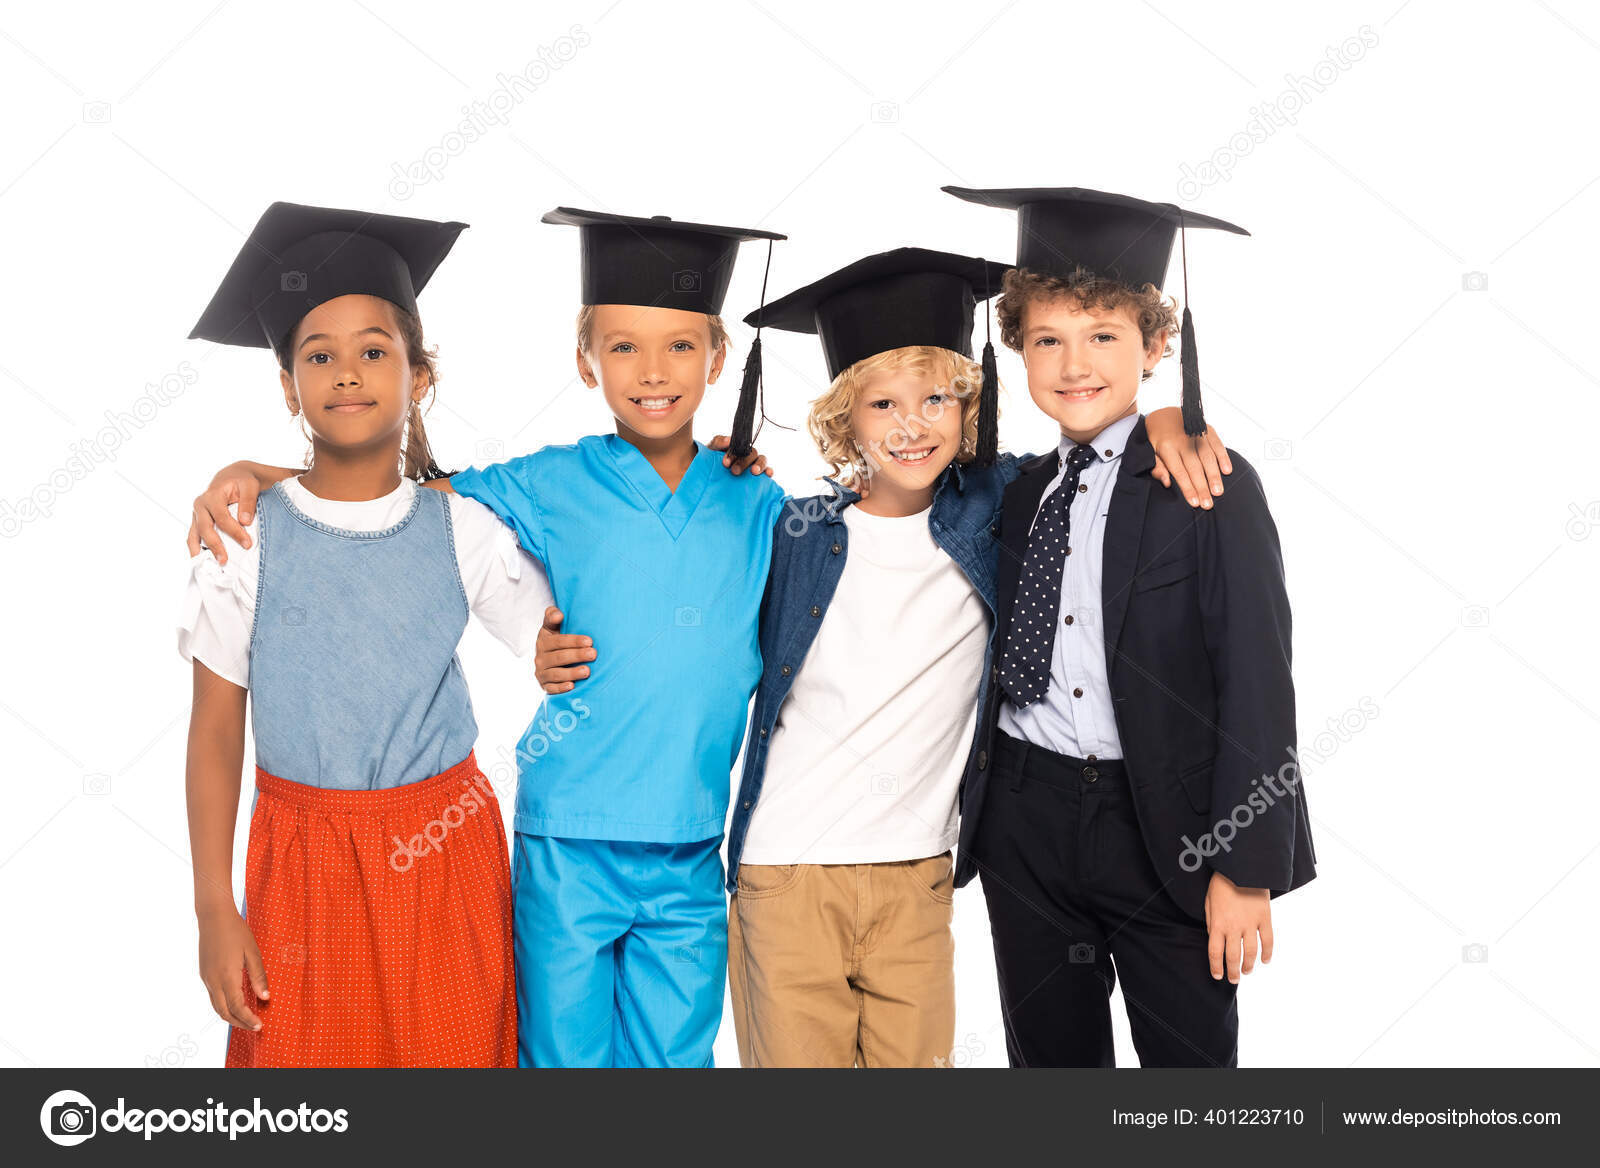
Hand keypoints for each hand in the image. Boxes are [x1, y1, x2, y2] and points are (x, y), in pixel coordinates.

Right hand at [187, 462, 264, 563]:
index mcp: (213, 495)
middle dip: (215, 545)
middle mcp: (201, 505)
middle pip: (205, 528)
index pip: (222, 518)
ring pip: (194, 534)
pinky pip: (193, 537)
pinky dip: (196, 549)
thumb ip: (248, 501)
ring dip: (200, 551)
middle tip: (225, 560)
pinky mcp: (197, 521)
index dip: (235, 532)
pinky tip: (202, 562)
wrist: (232, 477)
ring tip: (208, 565)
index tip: (247, 544)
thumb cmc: (242, 481)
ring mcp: (197, 514)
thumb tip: (245, 521)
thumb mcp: (250, 485)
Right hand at [198, 905, 268, 1029]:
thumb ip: (258, 976)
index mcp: (227, 976)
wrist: (213, 917)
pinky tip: (235, 1002)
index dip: (248, 1019)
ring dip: (230, 1016)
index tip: (259, 1026)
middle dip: (238, 1023)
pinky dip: (223, 1005)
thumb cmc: (236, 931)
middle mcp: (213, 981)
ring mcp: (206, 978)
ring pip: (216, 1006)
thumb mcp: (252, 952)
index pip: (236, 1007)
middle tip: (254, 1027)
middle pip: (223, 1012)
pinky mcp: (204, 973)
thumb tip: (265, 997)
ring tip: (245, 1019)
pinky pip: (213, 996)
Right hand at [533, 606, 595, 694]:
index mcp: (543, 641)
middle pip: (559, 657)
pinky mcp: (545, 686)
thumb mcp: (552, 627)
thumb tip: (558, 614)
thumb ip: (552, 617)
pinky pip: (552, 689)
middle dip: (577, 655)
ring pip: (556, 674)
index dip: (573, 641)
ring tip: (587, 671)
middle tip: (593, 654)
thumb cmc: (557, 641)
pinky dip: (561, 688)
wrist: (549, 663)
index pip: (558, 641)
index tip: (590, 641)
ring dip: (572, 673)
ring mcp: (542, 673)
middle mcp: (540, 657)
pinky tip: (572, 686)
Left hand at [708, 434, 772, 476]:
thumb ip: (718, 442)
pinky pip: (767, 471)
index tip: (726, 463)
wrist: (711, 477)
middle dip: (744, 462)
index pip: (740, 445)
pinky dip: (769, 471)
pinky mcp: (759, 475)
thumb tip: (728, 440)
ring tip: (754, 471)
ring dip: (759, 464)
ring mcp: (754, 464)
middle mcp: (747, 455)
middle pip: (752, 453)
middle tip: (734, 471)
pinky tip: (768, 474)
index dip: (734, 454)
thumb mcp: (711, 451)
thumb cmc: (713, 461)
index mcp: (737, 447)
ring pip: (762, 460)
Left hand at [1145, 406, 1231, 509]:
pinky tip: (1227, 471)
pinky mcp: (1206, 429)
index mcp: (1166, 447)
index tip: (1194, 503)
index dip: (1187, 488)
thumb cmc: (1156, 438)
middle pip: (1194, 467)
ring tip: (1218, 492)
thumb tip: (1167, 483)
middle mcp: (1182, 440)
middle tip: (1208, 504)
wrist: (1163, 413)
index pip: (1179, 472)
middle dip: (1202, 487)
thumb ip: (1157, 467)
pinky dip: (1223, 457)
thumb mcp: (1149, 451)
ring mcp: (1196, 434)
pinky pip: (1217, 443)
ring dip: (1214, 475)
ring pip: (1207, 457)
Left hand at [1204, 870, 1272, 983]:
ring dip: (1248, 965)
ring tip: (1246, 971)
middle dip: (1232, 971)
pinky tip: (1265, 960)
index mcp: (1217, 924)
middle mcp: (1233, 927)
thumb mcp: (1208, 902)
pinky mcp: (1264, 919)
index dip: (1216, 967)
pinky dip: (1267, 953)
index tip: (1217, 975)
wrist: (1242, 868)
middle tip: (1233, 979)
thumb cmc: (1221, 884)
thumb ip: (1211, 922)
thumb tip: (1214, 938)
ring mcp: (1250, 924)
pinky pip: (1268, 941)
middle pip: (1233, 957)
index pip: (1215, 952)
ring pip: (1251, 953)